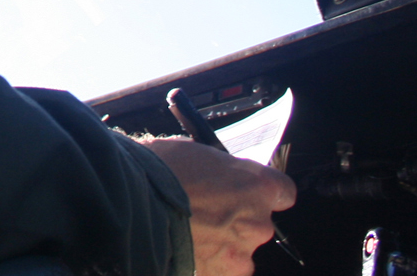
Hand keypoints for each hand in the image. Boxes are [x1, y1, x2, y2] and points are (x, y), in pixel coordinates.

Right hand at [138, 138, 296, 275]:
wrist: (133, 203)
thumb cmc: (159, 171)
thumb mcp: (195, 153)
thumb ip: (218, 171)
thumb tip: (216, 176)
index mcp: (258, 185)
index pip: (283, 192)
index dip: (262, 193)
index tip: (246, 194)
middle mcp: (258, 221)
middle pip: (258, 223)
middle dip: (235, 220)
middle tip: (203, 214)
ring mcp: (241, 253)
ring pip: (239, 251)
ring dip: (221, 246)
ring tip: (188, 236)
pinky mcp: (222, 275)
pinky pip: (222, 271)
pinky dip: (207, 266)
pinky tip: (185, 252)